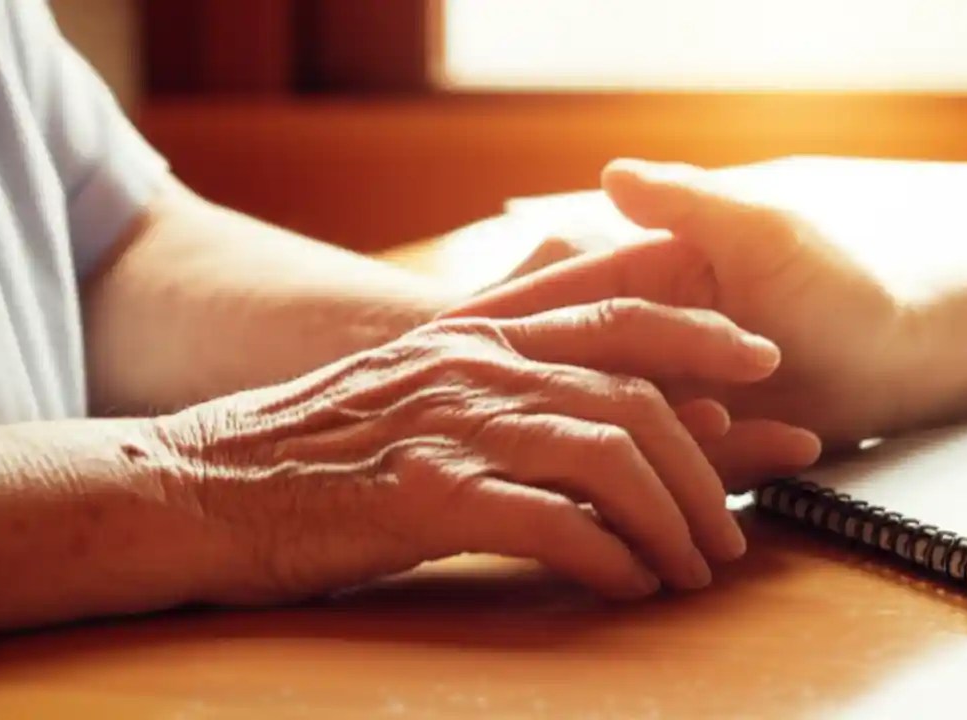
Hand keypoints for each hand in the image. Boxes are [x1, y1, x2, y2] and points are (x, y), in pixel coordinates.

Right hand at [151, 300, 808, 601]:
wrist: (203, 483)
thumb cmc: (307, 440)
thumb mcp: (404, 374)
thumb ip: (489, 355)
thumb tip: (574, 367)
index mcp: (473, 332)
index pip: (615, 311)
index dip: (700, 330)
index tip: (762, 362)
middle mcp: (474, 366)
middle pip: (634, 395)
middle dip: (704, 465)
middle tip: (729, 527)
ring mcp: (451, 425)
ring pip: (608, 455)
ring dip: (668, 519)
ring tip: (690, 568)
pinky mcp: (427, 494)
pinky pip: (552, 521)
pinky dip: (606, 555)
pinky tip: (624, 584)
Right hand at [447, 159, 924, 470]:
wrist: (901, 365)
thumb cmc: (838, 288)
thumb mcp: (763, 235)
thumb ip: (689, 206)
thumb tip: (612, 173)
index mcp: (641, 280)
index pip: (562, 296)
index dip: (511, 316)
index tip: (460, 338)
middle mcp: (643, 340)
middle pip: (577, 369)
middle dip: (569, 393)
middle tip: (567, 407)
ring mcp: (668, 397)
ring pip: (626, 425)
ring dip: (661, 435)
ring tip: (724, 422)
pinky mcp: (697, 448)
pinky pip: (682, 462)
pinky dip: (720, 459)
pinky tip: (778, 443)